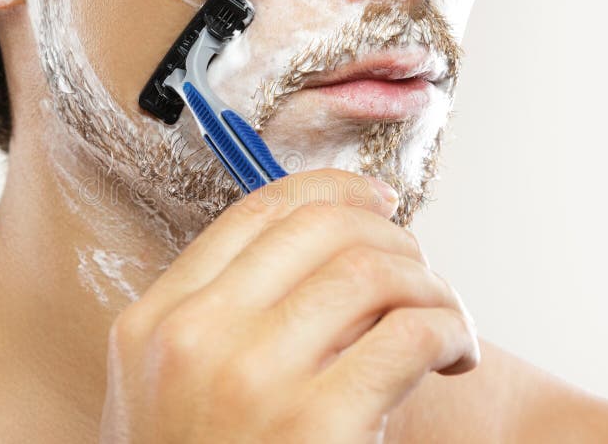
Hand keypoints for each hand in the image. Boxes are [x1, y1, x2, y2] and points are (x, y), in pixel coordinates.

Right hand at [99, 169, 478, 443]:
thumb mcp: (167, 390)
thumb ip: (216, 318)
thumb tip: (319, 250)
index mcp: (154, 321)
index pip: (254, 213)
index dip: (329, 188)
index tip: (374, 199)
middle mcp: (193, 338)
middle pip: (320, 228)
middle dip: (389, 232)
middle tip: (418, 265)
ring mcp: (250, 381)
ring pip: (371, 271)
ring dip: (430, 284)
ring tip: (443, 315)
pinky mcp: (316, 428)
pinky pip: (408, 333)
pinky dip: (450, 331)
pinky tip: (453, 354)